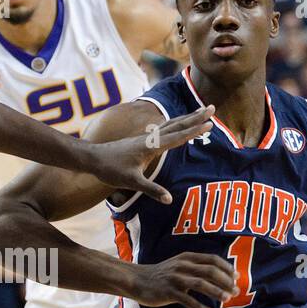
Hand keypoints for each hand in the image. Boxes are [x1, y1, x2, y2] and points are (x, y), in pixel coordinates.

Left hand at [82, 107, 213, 202]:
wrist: (93, 158)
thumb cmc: (111, 170)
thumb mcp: (132, 182)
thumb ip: (151, 190)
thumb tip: (169, 199)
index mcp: (151, 146)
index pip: (178, 137)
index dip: (195, 131)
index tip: (210, 123)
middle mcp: (151, 137)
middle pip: (178, 124)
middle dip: (196, 117)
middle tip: (213, 107)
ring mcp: (147, 137)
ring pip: (172, 124)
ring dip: (188, 118)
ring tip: (201, 111)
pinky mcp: (143, 139)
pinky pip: (164, 129)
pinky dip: (176, 124)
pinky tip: (176, 123)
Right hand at [132, 252, 236, 307]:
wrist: (138, 280)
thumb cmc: (162, 275)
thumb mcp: (179, 265)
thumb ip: (196, 267)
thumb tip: (219, 275)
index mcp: (187, 258)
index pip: (212, 260)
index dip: (227, 268)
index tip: (236, 277)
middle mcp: (182, 266)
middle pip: (210, 271)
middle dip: (226, 281)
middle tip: (235, 291)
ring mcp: (175, 279)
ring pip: (201, 284)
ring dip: (216, 292)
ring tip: (227, 300)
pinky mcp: (168, 292)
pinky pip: (188, 300)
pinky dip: (200, 307)